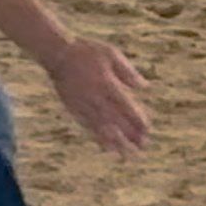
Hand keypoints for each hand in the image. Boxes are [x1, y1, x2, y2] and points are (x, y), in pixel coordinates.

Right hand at [46, 37, 151, 154]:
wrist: (58, 54)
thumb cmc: (87, 51)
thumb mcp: (111, 54)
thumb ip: (127, 72)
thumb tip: (144, 87)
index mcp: (107, 84)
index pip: (125, 106)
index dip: (136, 120)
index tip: (147, 130)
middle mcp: (96, 98)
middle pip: (116, 121)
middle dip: (129, 135)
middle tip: (142, 147)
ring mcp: (84, 105)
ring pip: (102, 127)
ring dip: (116, 141)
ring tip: (128, 154)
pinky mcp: (74, 109)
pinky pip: (88, 126)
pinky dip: (99, 138)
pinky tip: (108, 147)